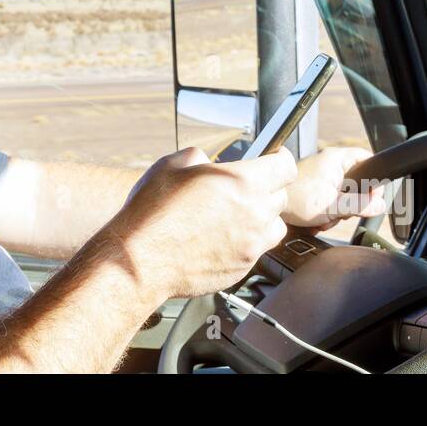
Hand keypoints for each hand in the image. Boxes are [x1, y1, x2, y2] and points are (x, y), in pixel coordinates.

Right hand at [111, 146, 297, 300]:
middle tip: (243, 188)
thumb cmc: (153, 212)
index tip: (274, 157)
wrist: (141, 260)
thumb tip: (208, 163)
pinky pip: (256, 250)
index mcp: (242, 183)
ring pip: (274, 226)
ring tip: (235, 215)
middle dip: (267, 188)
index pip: (285, 167)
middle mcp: (254, 214)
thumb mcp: (173, 164)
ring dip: (262, 217)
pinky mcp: (242, 268)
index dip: (280, 158)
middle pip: (281, 196)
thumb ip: (201, 158)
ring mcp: (251, 245)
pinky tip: (220, 238)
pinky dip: (246, 242)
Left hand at [282, 145, 386, 230]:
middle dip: (352, 202)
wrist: (270, 206)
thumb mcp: (335, 206)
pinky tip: (318, 218)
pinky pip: (330, 197)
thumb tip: (380, 205)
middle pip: (357, 180)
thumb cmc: (295, 199)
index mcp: (336, 159)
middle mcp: (328, 162)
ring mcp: (320, 173)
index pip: (366, 158)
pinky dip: (327, 210)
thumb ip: (361, 205)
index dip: (375, 178)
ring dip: (338, 210)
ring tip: (325, 217)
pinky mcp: (313, 185)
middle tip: (343, 212)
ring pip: (343, 193)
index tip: (374, 196)